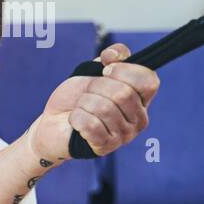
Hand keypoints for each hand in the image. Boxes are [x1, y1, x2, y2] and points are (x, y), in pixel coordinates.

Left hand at [31, 43, 159, 158]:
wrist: (54, 121)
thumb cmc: (77, 97)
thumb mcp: (94, 70)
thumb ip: (113, 56)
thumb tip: (112, 56)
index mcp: (142, 98)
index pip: (149, 80)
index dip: (124, 71)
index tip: (105, 70)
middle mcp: (139, 119)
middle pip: (123, 93)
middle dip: (96, 87)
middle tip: (87, 94)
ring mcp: (125, 135)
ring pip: (104, 109)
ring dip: (84, 103)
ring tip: (81, 108)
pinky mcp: (105, 146)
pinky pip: (91, 124)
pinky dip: (76, 117)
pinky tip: (75, 120)